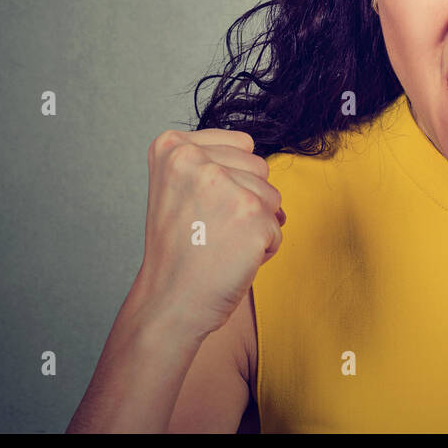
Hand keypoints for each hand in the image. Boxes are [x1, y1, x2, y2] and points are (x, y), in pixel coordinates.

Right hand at [130, 128, 284, 342]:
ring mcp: (225, 187)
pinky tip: (231, 260)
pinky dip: (263, 249)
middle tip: (209, 229)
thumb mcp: (177, 188)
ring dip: (256, 224)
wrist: (170, 303)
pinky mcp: (251, 216)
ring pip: (273, 197)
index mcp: (172, 147)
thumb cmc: (179, 250)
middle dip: (247, 200)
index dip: (233, 180)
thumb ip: (212, 162)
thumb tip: (260, 163)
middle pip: (260, 168)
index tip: (201, 206)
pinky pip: (278, 228)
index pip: (242, 144)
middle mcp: (196, 160)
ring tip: (220, 243)